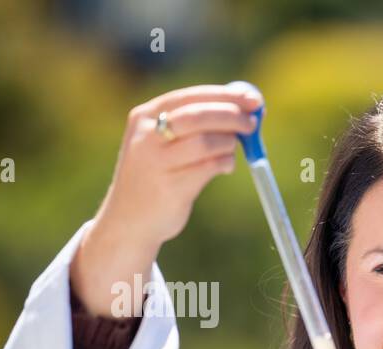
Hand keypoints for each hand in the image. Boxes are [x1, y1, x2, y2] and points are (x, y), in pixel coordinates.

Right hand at [70, 84, 262, 316]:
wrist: (129, 219)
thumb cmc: (157, 175)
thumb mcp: (165, 142)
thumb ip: (197, 124)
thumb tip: (246, 107)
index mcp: (144, 116)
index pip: (190, 97)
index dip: (226, 96)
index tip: (254, 99)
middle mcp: (146, 136)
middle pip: (198, 115)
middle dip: (231, 116)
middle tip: (252, 124)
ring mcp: (156, 162)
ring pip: (205, 142)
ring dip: (228, 143)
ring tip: (232, 150)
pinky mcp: (170, 186)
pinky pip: (208, 168)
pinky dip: (225, 163)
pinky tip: (226, 166)